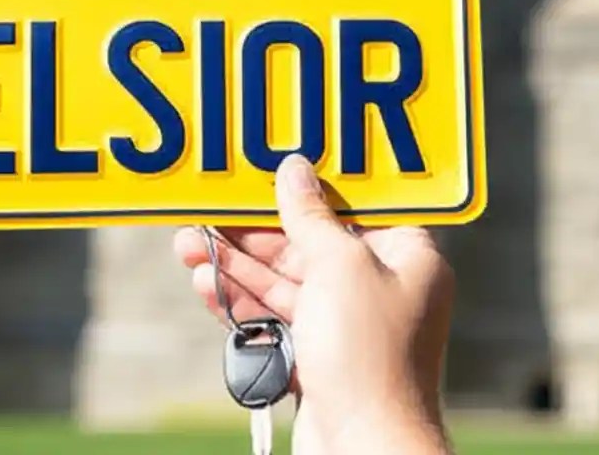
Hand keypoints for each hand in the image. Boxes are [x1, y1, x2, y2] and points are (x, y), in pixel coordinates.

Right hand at [174, 154, 454, 453]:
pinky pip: (276, 316)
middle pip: (309, 243)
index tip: (266, 175)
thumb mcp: (338, 265)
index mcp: (407, 256)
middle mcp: (382, 287)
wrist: (362, 444)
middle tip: (208, 216)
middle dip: (254, 233)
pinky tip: (208, 287)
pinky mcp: (320, 355)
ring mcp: (349, 325)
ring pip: (285, 281)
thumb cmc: (368, 356)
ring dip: (237, 266)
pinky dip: (242, 302)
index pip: (355, 205)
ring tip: (191, 248)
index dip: (309, 189)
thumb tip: (295, 170)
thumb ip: (311, 216)